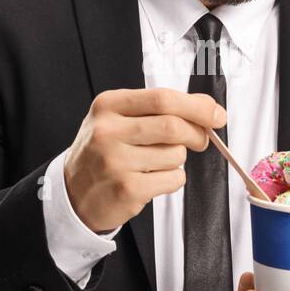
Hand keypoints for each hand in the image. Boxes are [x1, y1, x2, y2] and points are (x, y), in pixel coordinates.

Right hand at [64, 87, 226, 231]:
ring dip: (177, 159)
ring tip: (156, 163)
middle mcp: (108, 131)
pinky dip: (173, 179)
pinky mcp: (126, 189)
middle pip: (172, 126)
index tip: (216, 114)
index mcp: (108, 105)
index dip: (196, 106)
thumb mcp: (119, 119)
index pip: (162, 98)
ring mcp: (115, 162)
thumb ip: (159, 110)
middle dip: (197, 133)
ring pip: (175, 155)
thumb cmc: (104, 151)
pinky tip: (153, 179)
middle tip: (201, 140)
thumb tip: (208, 108)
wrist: (73, 192)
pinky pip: (172, 179)